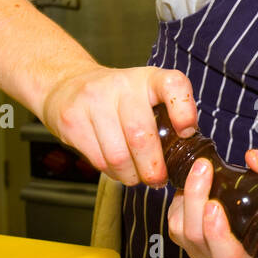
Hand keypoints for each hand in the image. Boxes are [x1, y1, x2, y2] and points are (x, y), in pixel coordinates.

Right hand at [41, 65, 196, 185]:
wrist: (68, 84)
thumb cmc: (118, 98)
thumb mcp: (146, 94)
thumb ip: (168, 116)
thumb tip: (189, 153)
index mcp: (148, 78)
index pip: (172, 85)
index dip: (184, 110)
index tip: (186, 132)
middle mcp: (121, 85)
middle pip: (141, 135)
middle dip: (153, 168)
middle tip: (158, 179)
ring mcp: (93, 101)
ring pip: (118, 155)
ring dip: (132, 175)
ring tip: (137, 176)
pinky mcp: (72, 120)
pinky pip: (99, 160)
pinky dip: (113, 173)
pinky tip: (119, 170)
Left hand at [167, 148, 257, 257]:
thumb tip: (254, 158)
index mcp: (249, 253)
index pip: (228, 256)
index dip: (217, 234)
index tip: (214, 205)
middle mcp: (222, 256)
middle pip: (197, 237)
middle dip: (195, 200)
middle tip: (203, 168)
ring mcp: (200, 249)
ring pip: (180, 229)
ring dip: (187, 196)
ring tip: (201, 169)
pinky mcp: (183, 236)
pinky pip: (173, 220)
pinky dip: (179, 198)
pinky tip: (193, 181)